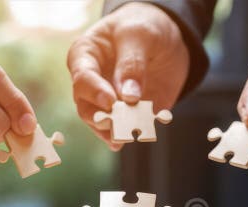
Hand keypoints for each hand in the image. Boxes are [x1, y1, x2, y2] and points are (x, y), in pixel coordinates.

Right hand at [67, 2, 188, 149]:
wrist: (165, 36)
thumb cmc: (142, 27)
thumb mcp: (139, 34)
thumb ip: (132, 62)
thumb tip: (128, 96)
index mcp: (84, 57)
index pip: (82, 79)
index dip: (95, 92)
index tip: (111, 102)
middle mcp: (91, 84)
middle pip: (86, 108)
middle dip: (100, 119)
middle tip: (117, 125)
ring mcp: (108, 102)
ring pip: (103, 124)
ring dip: (114, 133)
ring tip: (126, 138)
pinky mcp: (128, 114)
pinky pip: (129, 128)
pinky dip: (136, 133)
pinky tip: (143, 134)